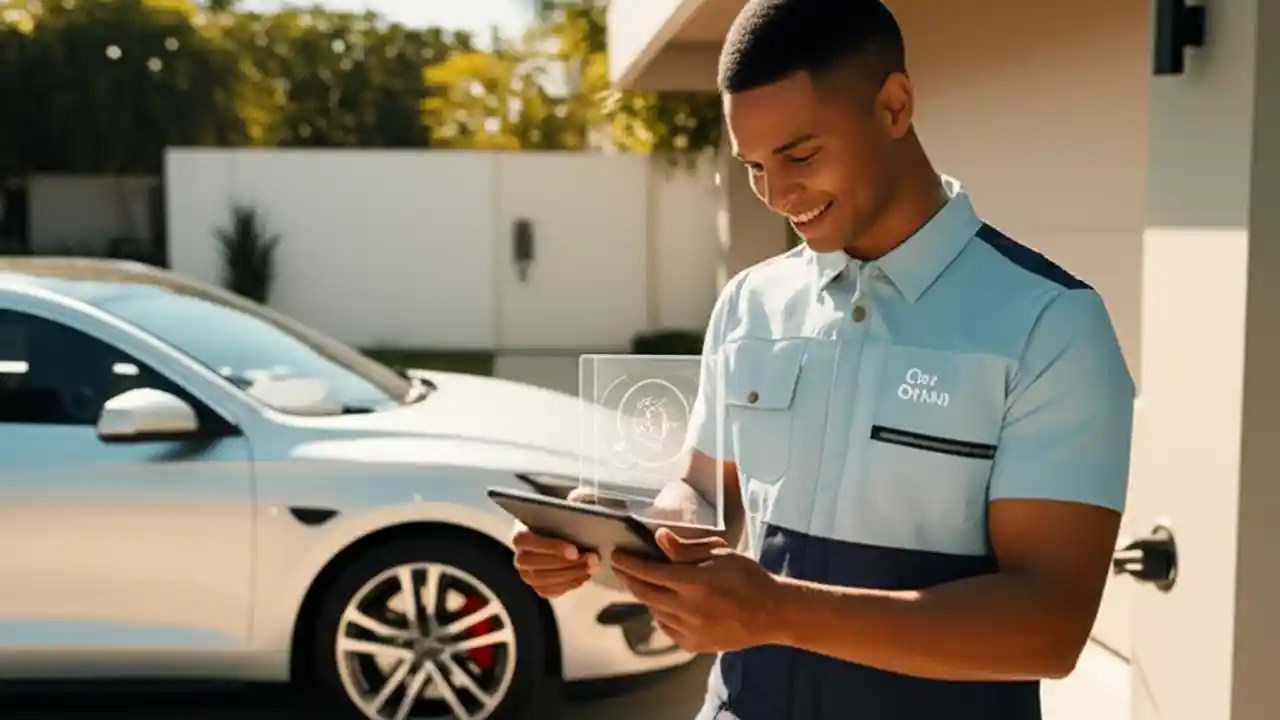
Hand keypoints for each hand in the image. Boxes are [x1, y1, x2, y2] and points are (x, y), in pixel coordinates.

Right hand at [510, 487, 608, 598]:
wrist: (567, 534)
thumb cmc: (566, 517)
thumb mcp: (573, 503)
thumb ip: (577, 498)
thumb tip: (580, 498)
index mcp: (521, 531)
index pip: (527, 541)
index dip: (549, 547)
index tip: (574, 550)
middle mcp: (520, 556)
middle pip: (535, 564)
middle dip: (565, 564)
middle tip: (591, 558)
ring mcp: (527, 574)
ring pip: (544, 580)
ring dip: (571, 574)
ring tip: (592, 566)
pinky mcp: (538, 586)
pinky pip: (550, 591)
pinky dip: (569, 585)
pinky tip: (585, 576)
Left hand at [610, 527, 782, 653]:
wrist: (772, 613)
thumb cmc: (748, 577)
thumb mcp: (720, 553)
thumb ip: (686, 549)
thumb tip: (659, 538)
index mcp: (693, 583)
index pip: (649, 572)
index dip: (629, 563)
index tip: (616, 555)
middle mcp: (687, 609)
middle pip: (644, 593)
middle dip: (628, 578)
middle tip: (620, 567)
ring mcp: (690, 630)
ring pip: (654, 611)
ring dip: (646, 596)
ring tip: (645, 583)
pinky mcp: (694, 645)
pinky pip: (667, 628)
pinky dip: (661, 615)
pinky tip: (664, 605)